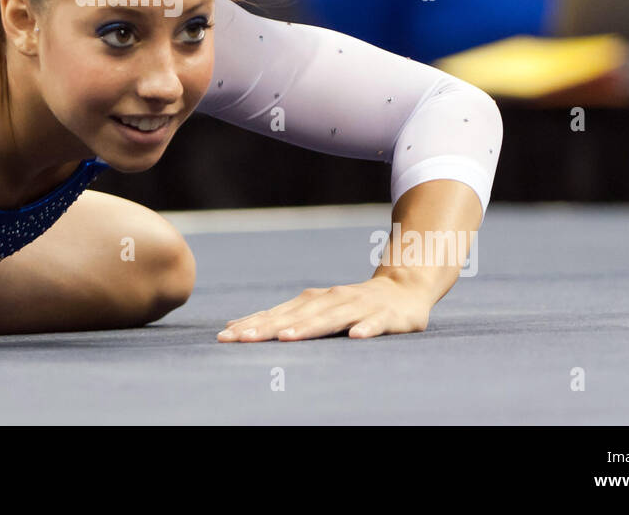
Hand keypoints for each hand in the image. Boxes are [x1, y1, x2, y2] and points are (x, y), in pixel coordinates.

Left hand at [216, 275, 432, 341]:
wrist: (403, 288)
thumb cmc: (352, 304)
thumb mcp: (315, 309)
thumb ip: (281, 318)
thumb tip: (235, 326)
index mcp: (311, 301)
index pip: (276, 314)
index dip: (251, 325)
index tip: (225, 337)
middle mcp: (330, 300)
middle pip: (295, 317)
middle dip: (268, 328)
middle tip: (242, 340)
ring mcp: (357, 306)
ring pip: (330, 319)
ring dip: (309, 328)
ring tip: (288, 338)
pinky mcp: (385, 316)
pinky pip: (375, 324)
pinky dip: (365, 329)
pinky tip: (356, 337)